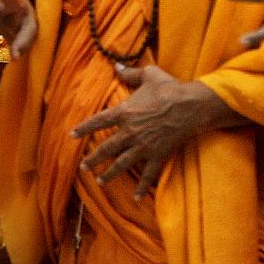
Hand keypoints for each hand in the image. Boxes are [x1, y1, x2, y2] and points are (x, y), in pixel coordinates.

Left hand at [72, 66, 229, 198]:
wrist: (192, 106)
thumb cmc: (170, 88)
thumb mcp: (149, 74)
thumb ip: (130, 72)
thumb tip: (116, 65)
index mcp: (125, 112)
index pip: (98, 122)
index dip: (83, 128)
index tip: (71, 136)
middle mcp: (130, 132)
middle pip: (106, 148)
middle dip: (93, 159)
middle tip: (83, 167)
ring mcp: (144, 146)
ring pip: (122, 164)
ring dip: (109, 174)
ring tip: (99, 181)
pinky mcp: (158, 156)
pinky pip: (148, 175)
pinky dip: (142, 188)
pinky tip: (136, 198)